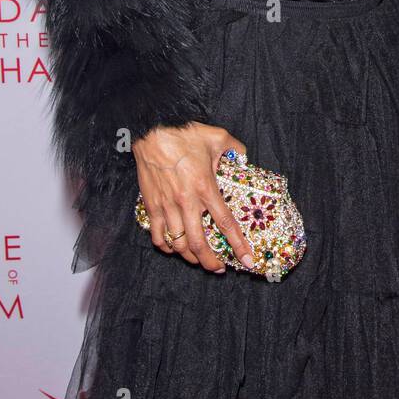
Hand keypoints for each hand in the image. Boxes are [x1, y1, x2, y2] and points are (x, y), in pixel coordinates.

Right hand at [133, 122, 255, 272]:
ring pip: (178, 244)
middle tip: (219, 268)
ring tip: (199, 259)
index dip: (238, 245)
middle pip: (199, 243)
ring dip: (190, 257)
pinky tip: (174, 247)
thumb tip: (243, 157)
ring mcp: (167, 206)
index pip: (225, 223)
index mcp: (206, 187)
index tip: (247, 259)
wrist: (151, 129)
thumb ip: (234, 148)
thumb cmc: (183, 132)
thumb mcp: (217, 137)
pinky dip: (166, 246)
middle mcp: (187, 201)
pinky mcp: (151, 205)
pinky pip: (158, 235)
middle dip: (210, 261)